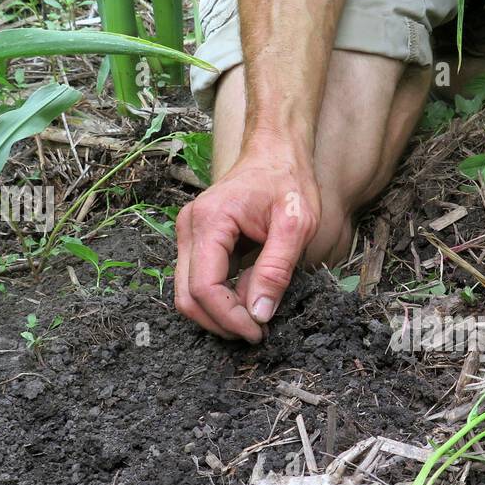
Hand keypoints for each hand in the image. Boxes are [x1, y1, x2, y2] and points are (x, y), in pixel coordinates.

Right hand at [175, 137, 320, 342]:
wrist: (276, 151)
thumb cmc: (288, 181)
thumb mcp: (296, 224)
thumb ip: (276, 269)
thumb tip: (259, 314)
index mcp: (210, 221)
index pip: (205, 287)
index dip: (229, 318)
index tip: (258, 332)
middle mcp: (189, 228)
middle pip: (188, 297)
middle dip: (220, 323)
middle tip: (256, 333)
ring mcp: (188, 235)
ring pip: (188, 293)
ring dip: (218, 315)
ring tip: (254, 319)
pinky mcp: (196, 241)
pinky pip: (198, 281)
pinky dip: (219, 300)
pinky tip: (247, 301)